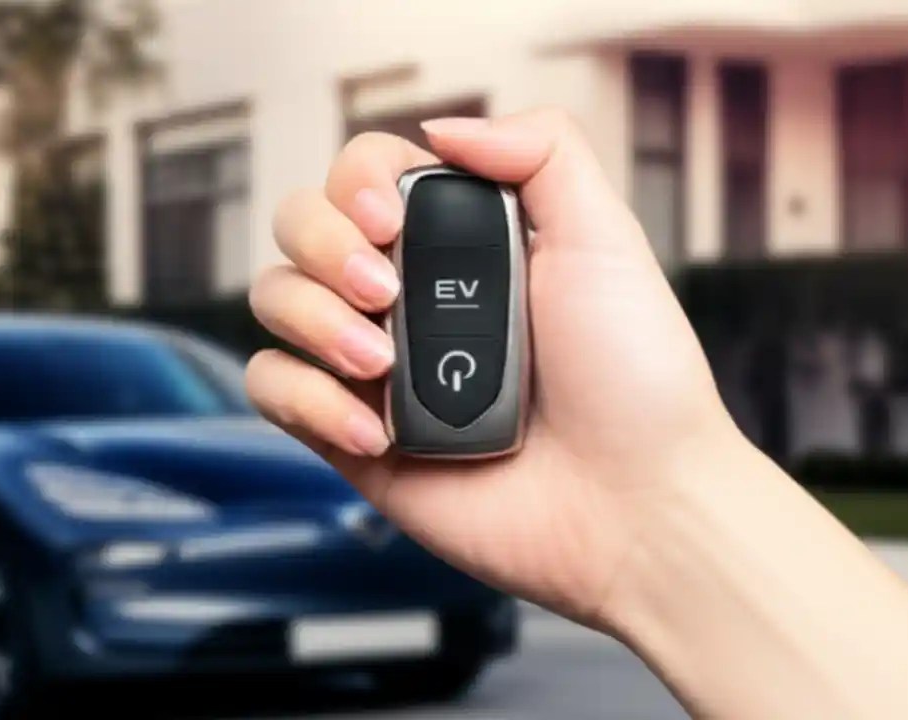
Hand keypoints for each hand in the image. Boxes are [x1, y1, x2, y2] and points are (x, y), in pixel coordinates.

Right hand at [247, 109, 743, 626]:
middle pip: (298, 225)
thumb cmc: (634, 379)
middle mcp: (404, 293)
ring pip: (272, 299)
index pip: (361, 174)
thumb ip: (541, 151)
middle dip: (322, 245)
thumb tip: (441, 127)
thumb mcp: (605, 239)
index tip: (389, 221)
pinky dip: (307, 399)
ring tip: (381, 362)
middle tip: (383, 288)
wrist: (633, 505)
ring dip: (313, 319)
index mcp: (456, 241)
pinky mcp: (346, 434)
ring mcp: (369, 364)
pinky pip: (272, 389)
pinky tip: (375, 430)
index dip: (355, 183)